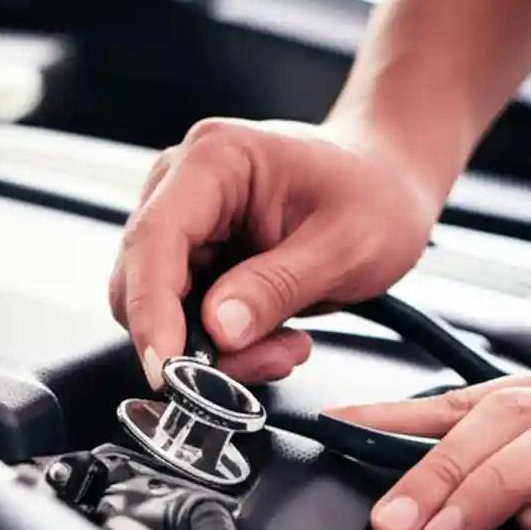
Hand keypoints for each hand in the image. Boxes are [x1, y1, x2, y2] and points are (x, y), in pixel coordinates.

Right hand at [109, 118, 440, 388]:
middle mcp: (183, 187)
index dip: (151, 310)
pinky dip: (227, 346)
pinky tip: (275, 337)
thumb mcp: (346, 244)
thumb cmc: (375, 191)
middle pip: (142, 281)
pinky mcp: (196, 259)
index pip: (155, 239)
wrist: (388, 180)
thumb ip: (279, 286)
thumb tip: (220, 330)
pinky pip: (187, 319)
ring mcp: (186, 225)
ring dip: (218, 350)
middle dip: (191, 340)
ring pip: (162, 311)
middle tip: (258, 364)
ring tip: (285, 345)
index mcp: (213, 161)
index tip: (167, 368)